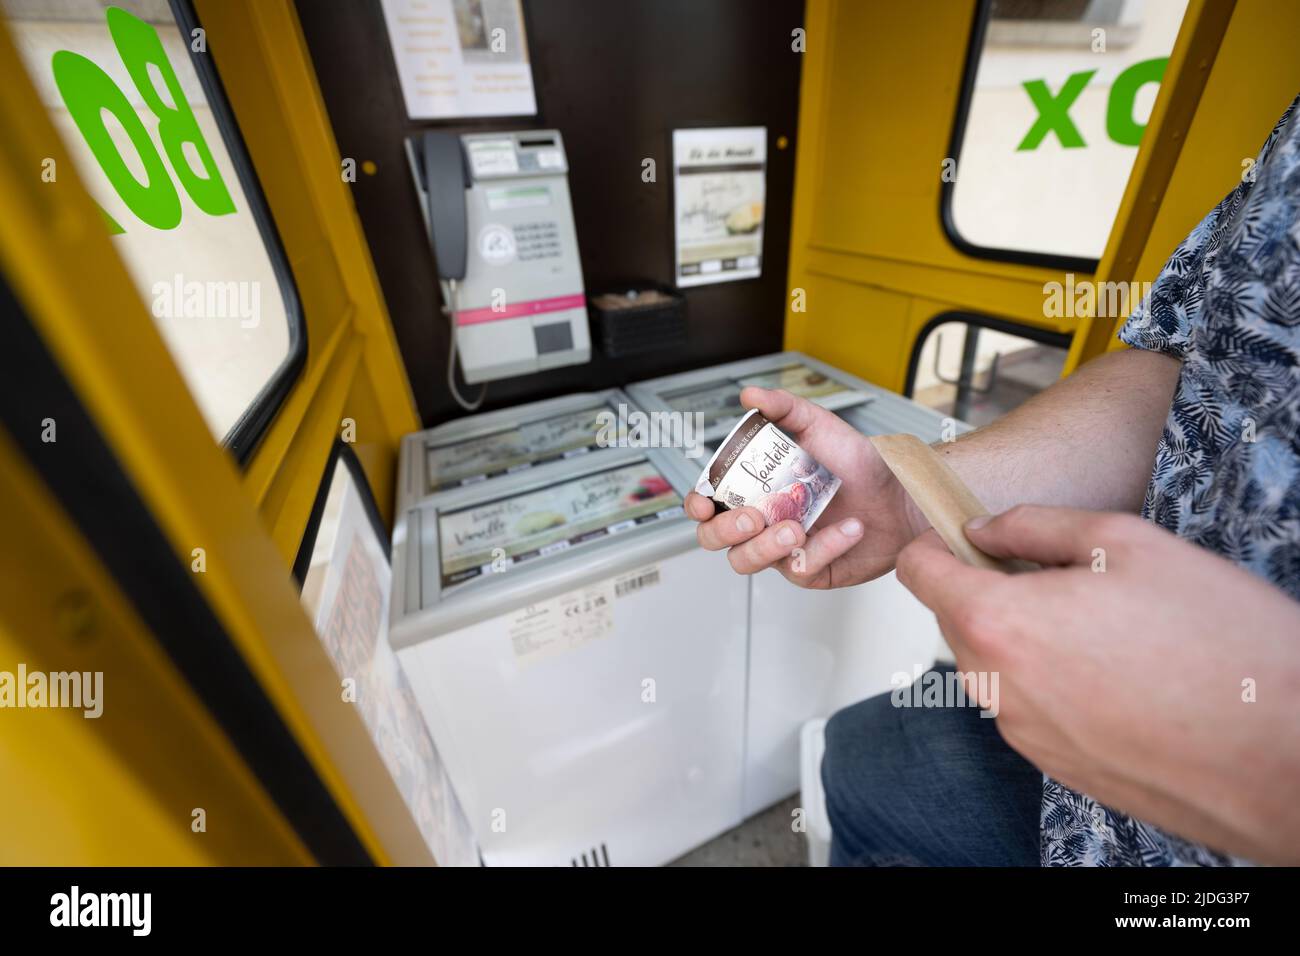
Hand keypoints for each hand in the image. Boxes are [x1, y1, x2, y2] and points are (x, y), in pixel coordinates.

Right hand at [684, 387, 928, 587]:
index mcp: (754, 489)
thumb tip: (750, 395)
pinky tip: (848, 528)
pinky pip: (801, 568)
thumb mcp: (819, 426)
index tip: (705, 502)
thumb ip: (783, 409)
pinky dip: (825, 547)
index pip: (708, 504)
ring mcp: (783, 549)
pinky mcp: (812, 570)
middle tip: (755, 515)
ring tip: (797, 526)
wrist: (901, 493)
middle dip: (727, 530)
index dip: (698, 506)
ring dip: (766, 546)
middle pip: (715, 539)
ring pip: (748, 560)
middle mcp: (763, 521)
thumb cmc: (858, 463)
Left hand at [895, 504, 1299, 863]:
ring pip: (995, 663)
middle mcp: (993, 686)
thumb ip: (1034, 526)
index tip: (964, 531)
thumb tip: (983, 529)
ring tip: (1108, 624)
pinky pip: (1029, 706)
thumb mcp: (1125, 543)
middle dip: (993, 588)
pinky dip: (1055, 681)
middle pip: (956, 617)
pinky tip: (1120, 671)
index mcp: (997, 623)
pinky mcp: (1055, 765)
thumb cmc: (1217, 644)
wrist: (1280, 752)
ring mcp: (1021, 734)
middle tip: (1065, 573)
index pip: (916, 572)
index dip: (936, 541)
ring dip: (1028, 636)